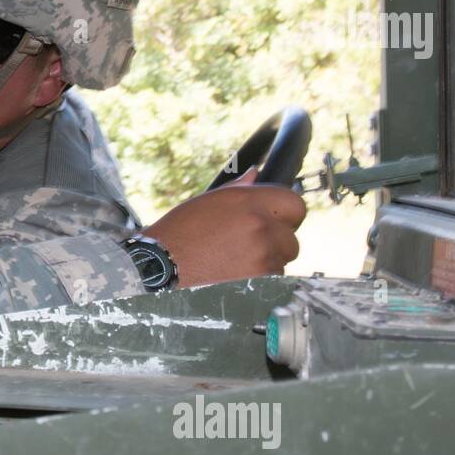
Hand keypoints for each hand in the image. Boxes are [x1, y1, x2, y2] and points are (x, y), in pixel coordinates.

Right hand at [142, 168, 306, 287]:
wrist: (159, 268)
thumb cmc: (177, 235)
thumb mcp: (206, 203)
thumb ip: (238, 189)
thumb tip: (256, 173)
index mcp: (247, 201)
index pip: (295, 204)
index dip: (286, 214)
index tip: (277, 221)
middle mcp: (260, 226)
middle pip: (292, 237)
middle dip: (277, 242)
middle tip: (250, 246)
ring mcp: (262, 255)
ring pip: (282, 261)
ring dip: (267, 262)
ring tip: (234, 262)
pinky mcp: (259, 281)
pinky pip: (273, 280)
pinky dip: (259, 280)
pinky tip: (233, 275)